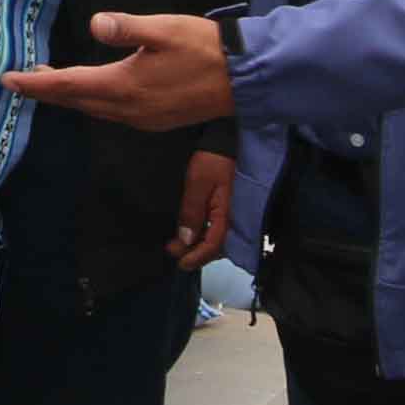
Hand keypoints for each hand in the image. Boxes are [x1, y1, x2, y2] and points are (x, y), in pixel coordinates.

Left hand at [7, 10, 234, 133]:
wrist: (245, 80)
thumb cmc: (205, 49)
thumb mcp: (164, 29)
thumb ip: (127, 27)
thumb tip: (95, 23)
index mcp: (124, 86)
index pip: (67, 85)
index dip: (35, 83)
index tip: (8, 80)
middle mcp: (127, 109)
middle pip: (75, 102)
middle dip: (45, 91)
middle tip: (21, 80)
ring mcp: (142, 118)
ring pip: (92, 109)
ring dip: (68, 97)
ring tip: (49, 80)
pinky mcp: (154, 120)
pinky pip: (111, 113)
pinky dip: (91, 102)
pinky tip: (91, 90)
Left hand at [169, 149, 234, 270]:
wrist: (225, 142)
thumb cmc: (212, 160)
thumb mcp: (197, 184)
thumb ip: (192, 212)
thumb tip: (185, 240)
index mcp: (226, 215)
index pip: (212, 245)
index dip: (195, 257)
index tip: (179, 262)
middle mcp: (231, 218)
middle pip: (215, 247)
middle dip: (195, 254)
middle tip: (173, 252)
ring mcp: (229, 213)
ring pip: (216, 239)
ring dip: (198, 245)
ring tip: (178, 245)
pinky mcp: (225, 208)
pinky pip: (216, 228)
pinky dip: (203, 234)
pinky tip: (190, 233)